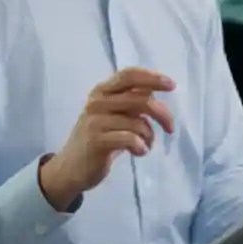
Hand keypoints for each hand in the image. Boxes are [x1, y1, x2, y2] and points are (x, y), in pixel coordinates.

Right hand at [39, 67, 175, 210]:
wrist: (70, 168)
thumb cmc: (98, 139)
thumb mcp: (113, 115)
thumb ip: (130, 102)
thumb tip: (156, 92)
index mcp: (102, 91)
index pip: (129, 75)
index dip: (152, 78)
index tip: (172, 85)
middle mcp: (97, 101)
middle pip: (140, 99)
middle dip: (162, 114)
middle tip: (170, 129)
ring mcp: (95, 120)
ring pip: (138, 123)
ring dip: (149, 136)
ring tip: (145, 145)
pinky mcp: (96, 140)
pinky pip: (131, 139)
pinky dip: (141, 147)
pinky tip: (138, 152)